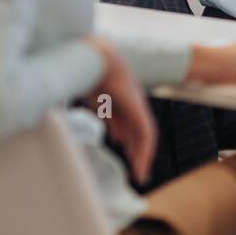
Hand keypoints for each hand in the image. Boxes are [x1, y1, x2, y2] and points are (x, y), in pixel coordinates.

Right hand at [85, 36, 156, 184]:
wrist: (97, 60)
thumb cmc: (90, 76)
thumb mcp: (98, 101)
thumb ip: (108, 118)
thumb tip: (115, 138)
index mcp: (120, 101)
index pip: (128, 122)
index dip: (125, 135)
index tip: (122, 146)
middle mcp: (132, 105)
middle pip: (138, 131)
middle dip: (137, 150)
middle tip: (137, 170)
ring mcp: (137, 106)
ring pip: (145, 136)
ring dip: (142, 156)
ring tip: (140, 175)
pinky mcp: (139, 110)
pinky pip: (145, 134)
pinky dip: (144, 150)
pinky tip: (140, 164)